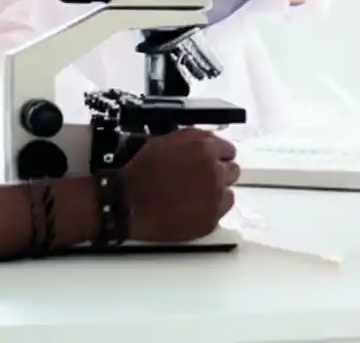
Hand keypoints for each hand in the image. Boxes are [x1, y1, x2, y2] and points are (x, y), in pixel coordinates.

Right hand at [118, 128, 239, 242]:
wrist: (127, 202)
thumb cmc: (141, 171)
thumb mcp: (166, 141)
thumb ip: (192, 140)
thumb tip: (207, 141)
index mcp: (205, 147)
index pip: (228, 150)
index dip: (217, 157)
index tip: (210, 163)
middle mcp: (215, 170)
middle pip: (232, 171)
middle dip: (219, 174)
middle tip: (200, 181)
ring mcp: (215, 196)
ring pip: (228, 193)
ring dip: (216, 193)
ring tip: (194, 197)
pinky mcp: (211, 219)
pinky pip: (220, 213)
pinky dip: (209, 211)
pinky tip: (192, 210)